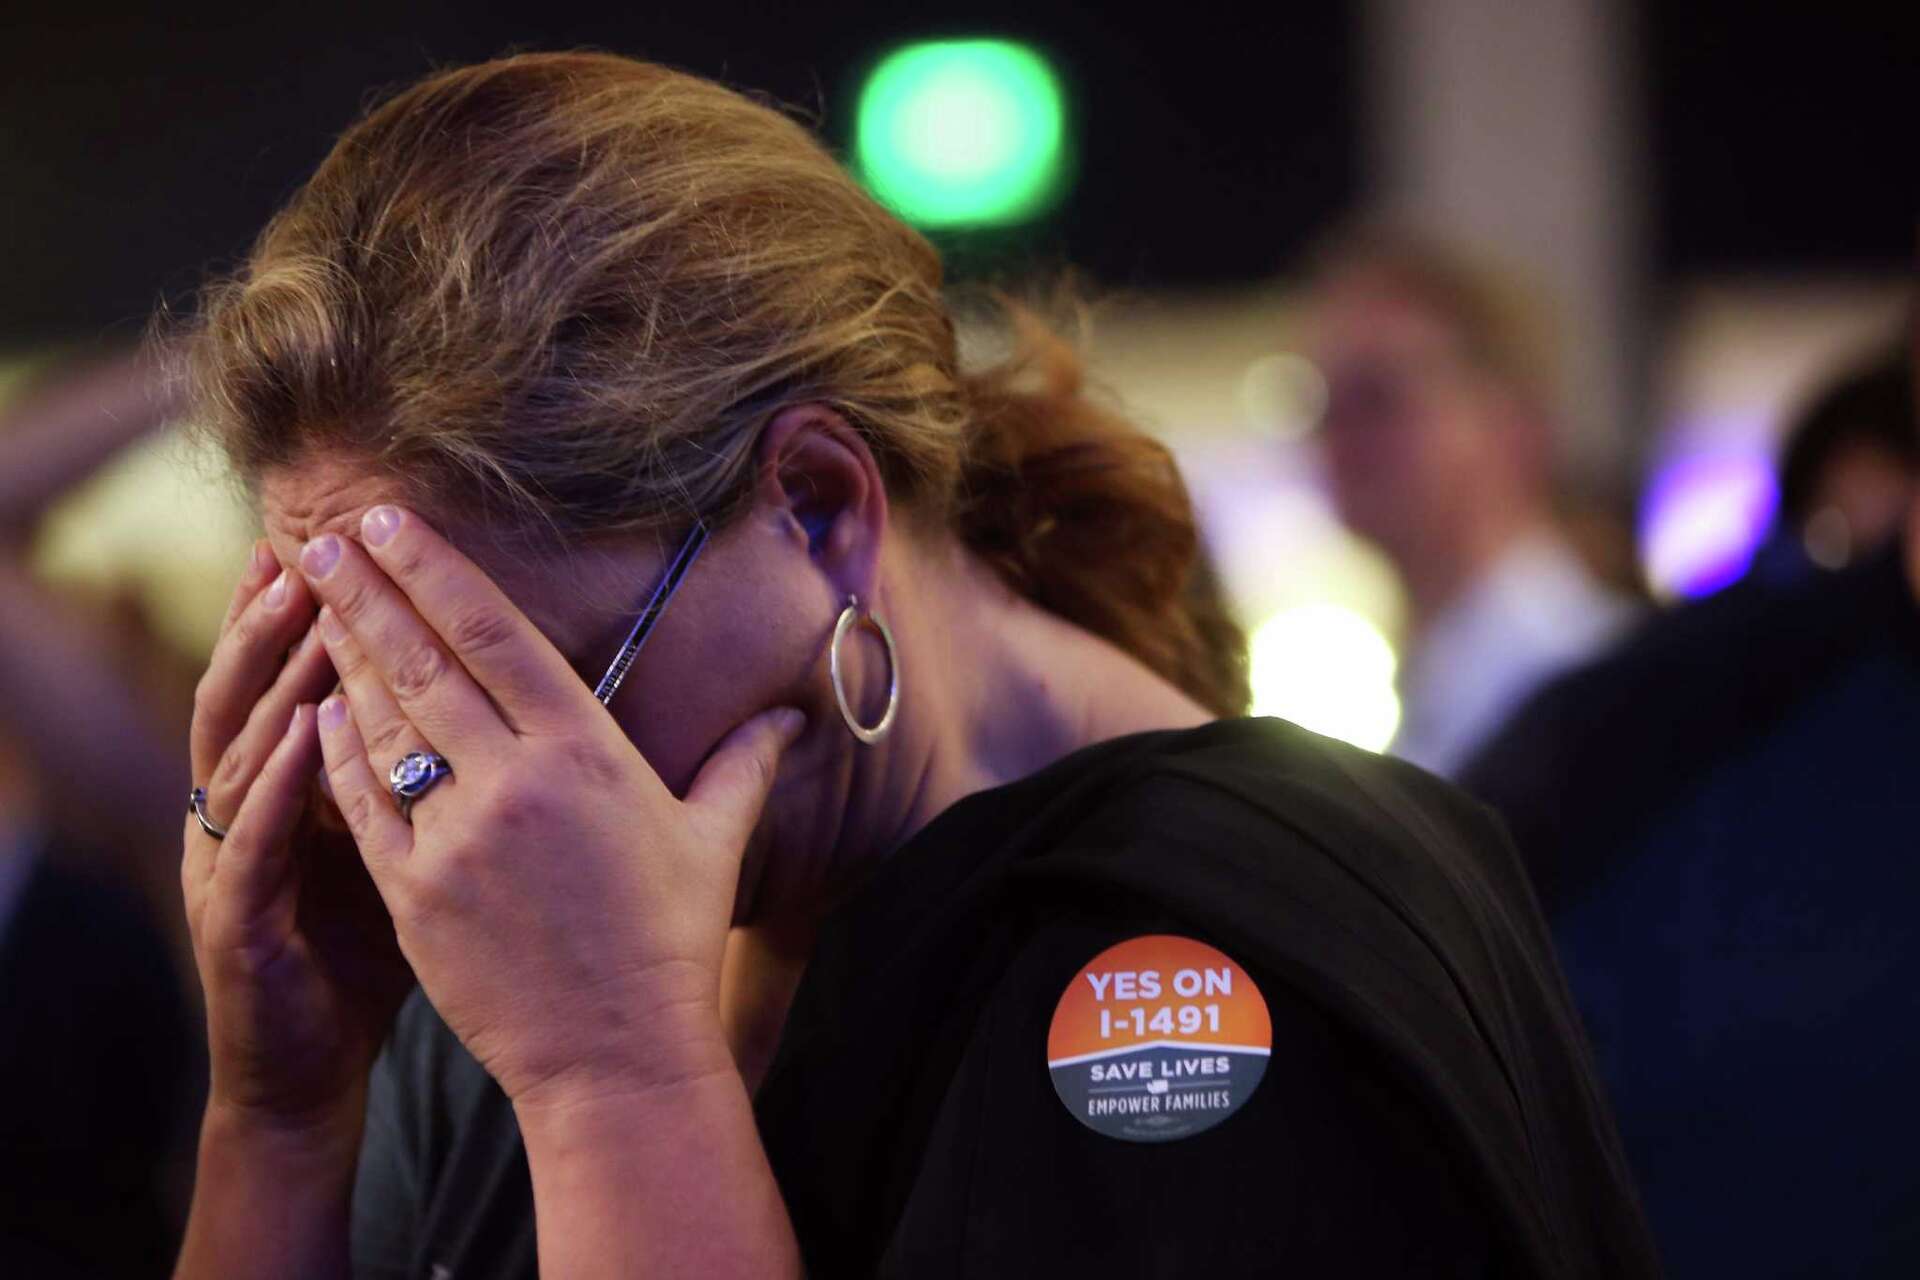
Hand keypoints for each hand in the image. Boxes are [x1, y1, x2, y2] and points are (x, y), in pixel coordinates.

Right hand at [182, 541, 413, 1129]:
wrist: (311, 1065)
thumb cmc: (363, 947)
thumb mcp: (403, 844)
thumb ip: (433, 770)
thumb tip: (521, 704)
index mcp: (294, 785)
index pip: (300, 676)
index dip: (318, 609)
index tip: (352, 536)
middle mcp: (251, 809)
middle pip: (257, 693)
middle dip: (282, 618)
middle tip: (315, 544)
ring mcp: (235, 862)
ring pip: (242, 753)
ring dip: (274, 683)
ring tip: (309, 613)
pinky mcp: (238, 924)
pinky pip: (251, 848)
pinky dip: (274, 793)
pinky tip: (303, 742)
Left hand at [298, 506, 802, 1108]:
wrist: (617, 1056)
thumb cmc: (670, 942)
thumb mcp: (713, 840)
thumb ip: (743, 762)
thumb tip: (794, 713)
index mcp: (586, 752)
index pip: (494, 631)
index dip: (433, 568)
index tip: (388, 521)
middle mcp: (514, 780)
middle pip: (423, 661)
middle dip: (365, 592)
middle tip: (321, 539)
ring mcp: (455, 837)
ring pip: (383, 724)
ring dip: (345, 659)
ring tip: (317, 608)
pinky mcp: (412, 893)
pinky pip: (362, 804)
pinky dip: (338, 751)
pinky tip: (320, 709)